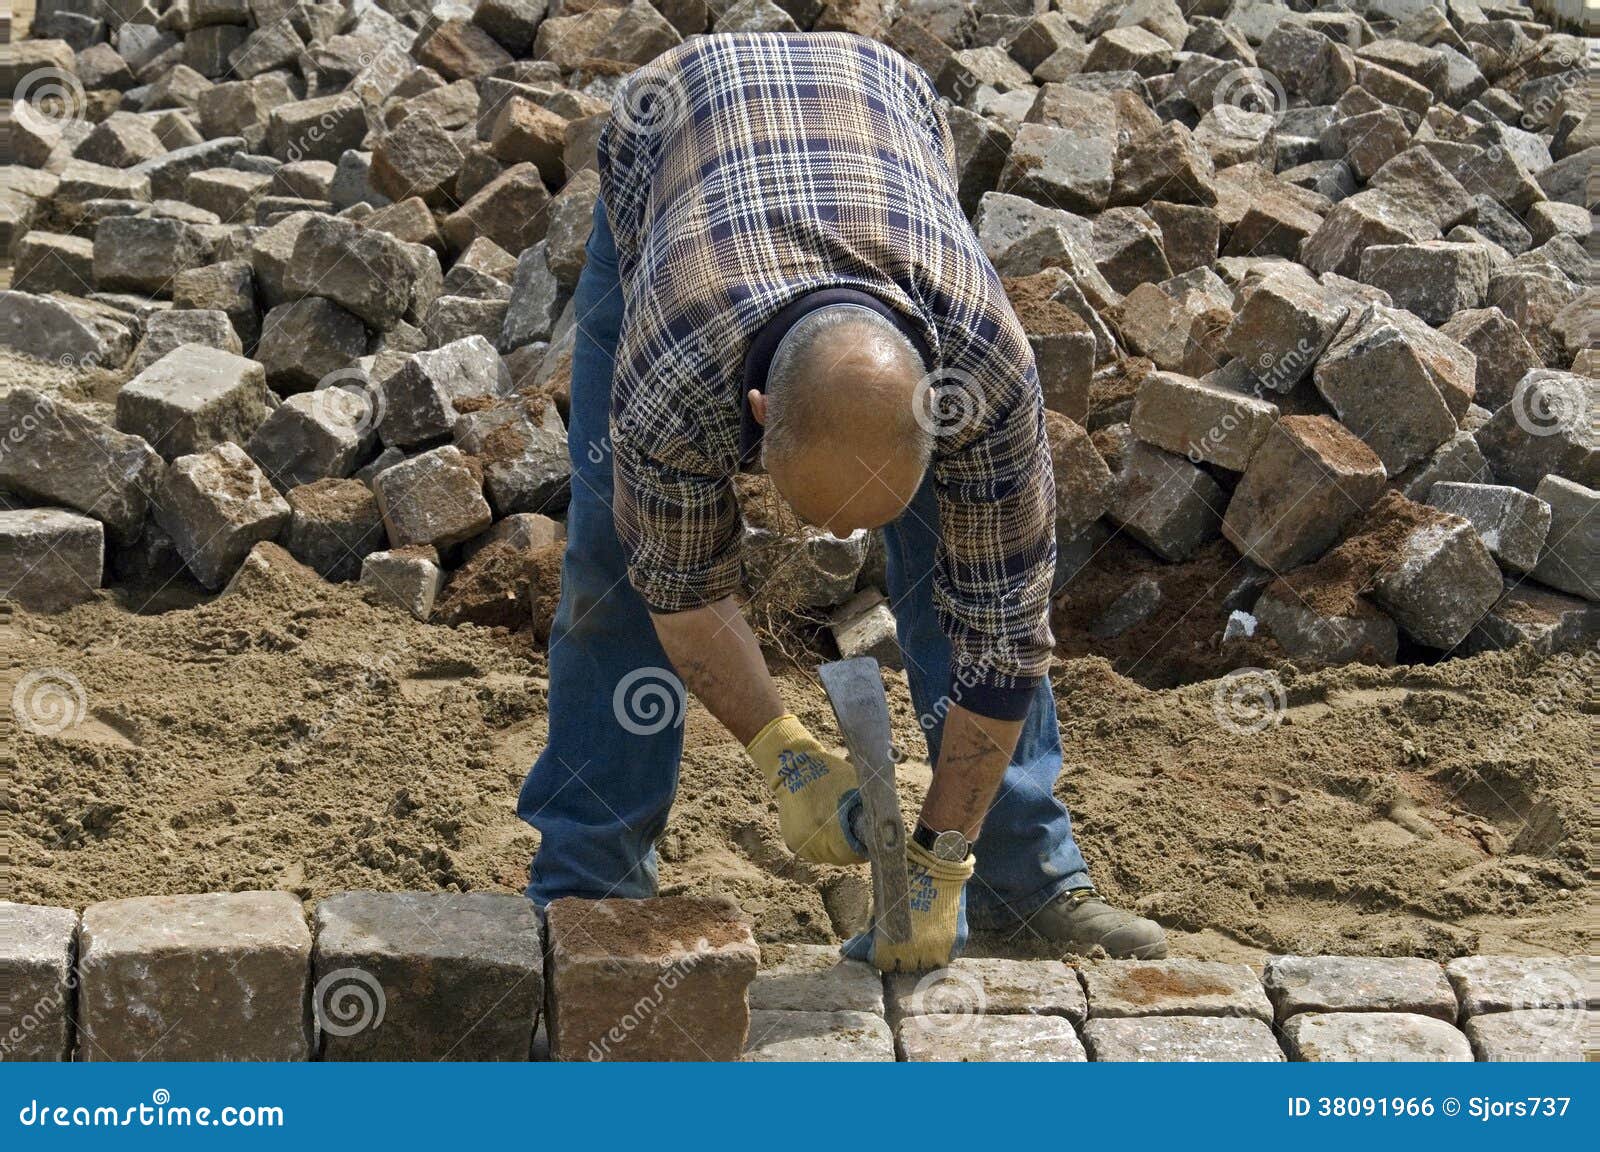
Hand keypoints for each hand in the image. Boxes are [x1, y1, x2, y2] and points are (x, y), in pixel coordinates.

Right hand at [745, 714, 866, 864]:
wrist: (795, 769)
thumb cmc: (832, 775)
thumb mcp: (856, 786)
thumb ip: (869, 810)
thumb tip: (886, 831)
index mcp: (829, 823)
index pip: (851, 853)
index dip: (862, 850)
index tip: (867, 842)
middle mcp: (812, 836)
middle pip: (839, 858)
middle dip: (849, 850)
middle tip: (854, 834)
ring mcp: (800, 840)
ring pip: (826, 858)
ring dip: (834, 849)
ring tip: (837, 829)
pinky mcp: (791, 840)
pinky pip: (813, 853)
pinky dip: (820, 845)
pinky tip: (824, 828)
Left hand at [842, 839, 972, 971]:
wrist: (935, 863)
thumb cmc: (902, 885)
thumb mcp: (879, 909)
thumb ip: (865, 936)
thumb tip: (845, 952)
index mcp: (891, 947)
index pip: (884, 965)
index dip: (883, 955)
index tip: (886, 944)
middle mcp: (915, 953)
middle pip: (907, 967)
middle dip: (903, 955)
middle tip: (904, 938)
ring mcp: (938, 948)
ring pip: (928, 964)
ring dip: (923, 953)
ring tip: (921, 935)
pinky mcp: (957, 941)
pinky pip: (948, 955)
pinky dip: (943, 948)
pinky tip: (936, 933)